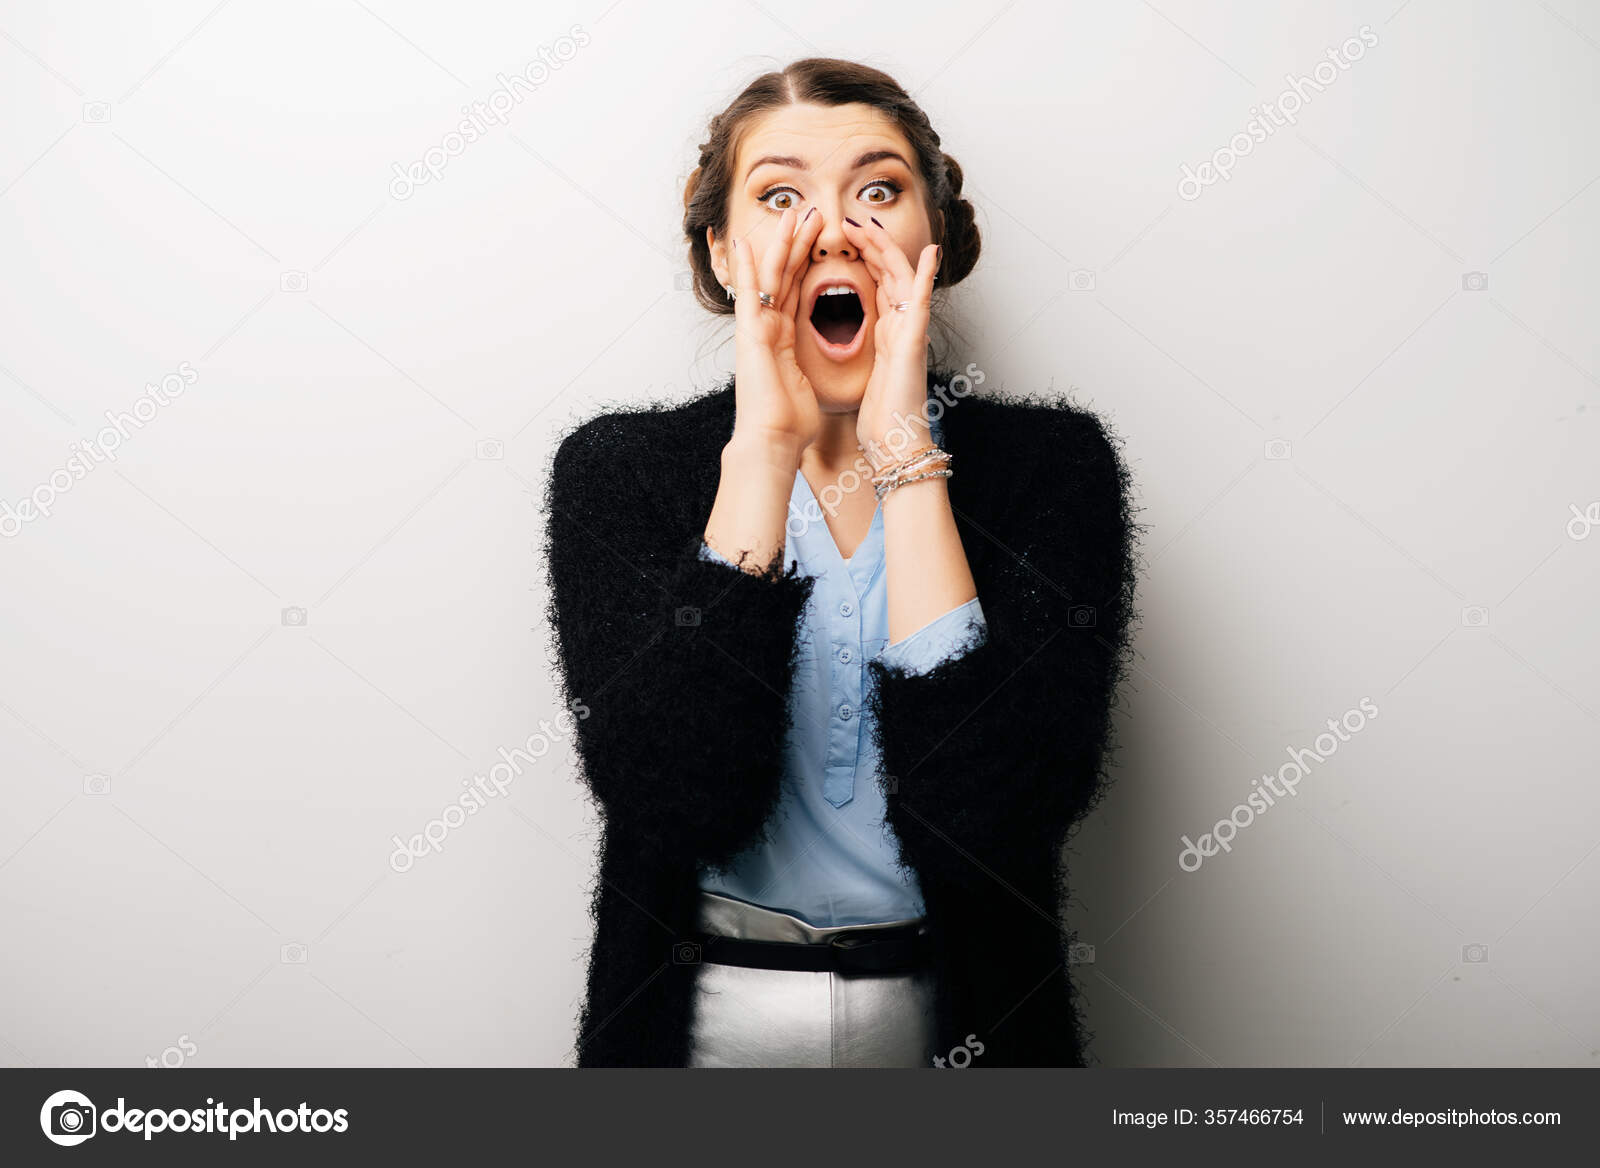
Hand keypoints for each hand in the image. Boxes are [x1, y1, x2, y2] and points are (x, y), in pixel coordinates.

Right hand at [726, 205, 827, 454]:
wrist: (773, 440)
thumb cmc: (789, 425)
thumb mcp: (805, 388)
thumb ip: (804, 373)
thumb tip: (807, 381)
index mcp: (782, 340)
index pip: (795, 291)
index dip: (805, 263)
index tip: (816, 239)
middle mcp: (767, 330)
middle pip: (784, 277)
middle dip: (796, 244)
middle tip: (807, 213)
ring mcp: (756, 331)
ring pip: (771, 278)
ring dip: (782, 245)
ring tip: (793, 215)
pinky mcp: (749, 336)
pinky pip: (750, 296)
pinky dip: (748, 268)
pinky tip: (747, 243)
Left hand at [839, 217, 939, 462]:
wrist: (894, 444)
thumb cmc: (880, 419)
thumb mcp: (863, 376)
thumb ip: (862, 354)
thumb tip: (845, 345)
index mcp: (887, 334)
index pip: (876, 285)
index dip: (864, 259)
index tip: (845, 238)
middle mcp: (900, 328)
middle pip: (887, 274)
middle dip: (871, 244)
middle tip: (850, 219)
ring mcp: (910, 332)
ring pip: (900, 278)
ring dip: (886, 248)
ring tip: (869, 222)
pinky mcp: (914, 341)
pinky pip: (921, 301)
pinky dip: (926, 275)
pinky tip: (931, 251)